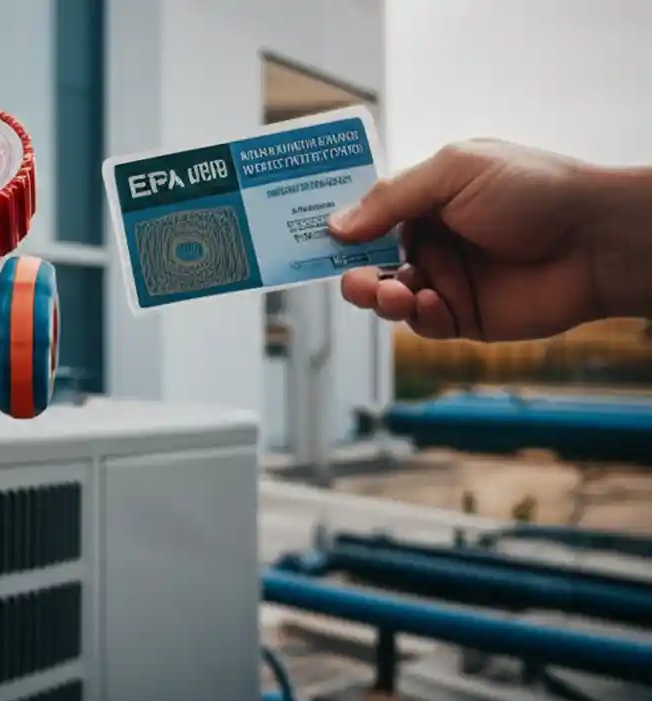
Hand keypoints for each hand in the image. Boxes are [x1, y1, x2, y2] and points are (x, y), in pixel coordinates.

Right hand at [331, 139, 651, 340]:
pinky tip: (428, 302)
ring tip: (389, 291)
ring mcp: (448, 279)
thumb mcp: (453, 172)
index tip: (311, 237)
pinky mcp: (465, 317)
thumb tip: (336, 225)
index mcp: (428, 199)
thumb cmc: (534, 190)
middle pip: (371, 262)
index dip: (340, 227)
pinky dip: (416, 316)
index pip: (369, 215)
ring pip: (391, 296)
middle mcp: (434, 239)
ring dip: (380, 295)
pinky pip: (423, 323)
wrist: (594, 240)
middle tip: (349, 278)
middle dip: (353, 271)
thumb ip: (392, 197)